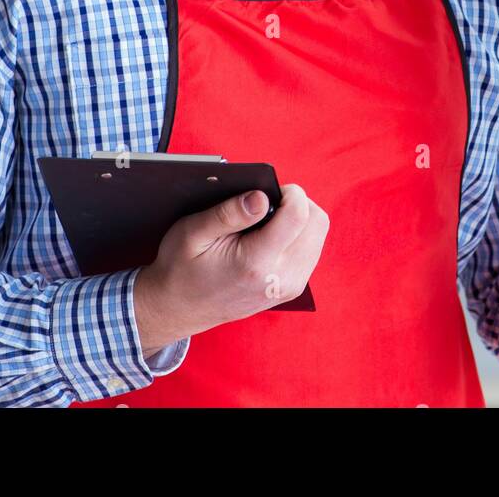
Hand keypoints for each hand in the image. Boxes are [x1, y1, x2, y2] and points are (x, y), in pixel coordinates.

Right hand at [134, 183, 328, 351]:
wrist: (180, 309)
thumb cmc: (182, 267)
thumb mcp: (192, 232)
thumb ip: (229, 213)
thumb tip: (262, 196)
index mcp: (255, 263)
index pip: (298, 216)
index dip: (290, 193)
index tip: (269, 190)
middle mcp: (280, 279)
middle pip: (317, 222)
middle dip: (297, 202)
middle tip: (267, 202)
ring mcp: (290, 287)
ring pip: (319, 233)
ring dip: (299, 218)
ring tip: (268, 219)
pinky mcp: (293, 289)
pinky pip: (312, 248)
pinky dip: (298, 234)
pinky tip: (273, 234)